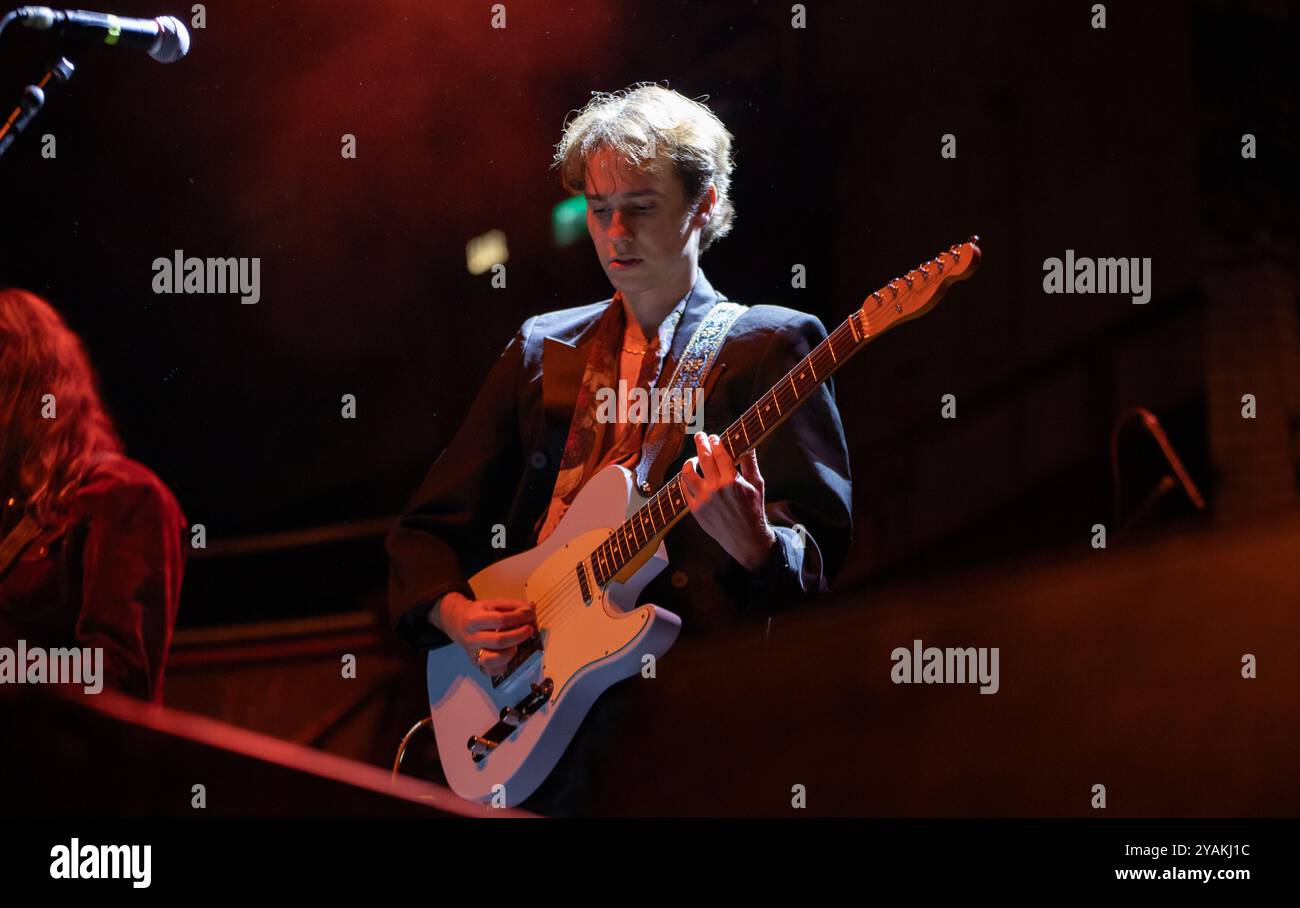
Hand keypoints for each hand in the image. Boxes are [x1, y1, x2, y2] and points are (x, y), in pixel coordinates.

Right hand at [431, 591, 536, 675]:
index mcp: (475, 619)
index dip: (520, 618)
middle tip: (529, 630)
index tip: (531, 615)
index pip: (501, 620)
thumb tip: (531, 610)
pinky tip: (508, 655)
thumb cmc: (479, 613)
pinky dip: (504, 665)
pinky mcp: (477, 664)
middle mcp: (472, 638)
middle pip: (499, 641)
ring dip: (510, 653)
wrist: (458, 623)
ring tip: (516, 645)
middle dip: (519, 636)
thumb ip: (513, 605)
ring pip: (493, 660)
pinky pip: (492, 671)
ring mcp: (473, 653)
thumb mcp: (493, 603)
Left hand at [680, 432, 776, 570]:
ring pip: (688, 474)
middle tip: (699, 436)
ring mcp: (703, 500)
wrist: (746, 539)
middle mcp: (715, 489)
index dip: (715, 443)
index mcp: (732, 481)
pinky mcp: (696, 510)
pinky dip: (685, 480)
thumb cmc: (753, 511)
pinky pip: (684, 490)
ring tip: (693, 459)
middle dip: (701, 444)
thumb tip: (748, 445)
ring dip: (689, 462)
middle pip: (703, 459)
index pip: (719, 454)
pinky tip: (689, 476)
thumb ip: (750, 463)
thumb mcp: (757, 485)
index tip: (713, 437)